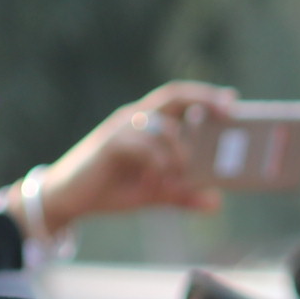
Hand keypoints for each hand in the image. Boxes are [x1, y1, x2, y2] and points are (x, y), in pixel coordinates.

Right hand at [32, 81, 239, 228]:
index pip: (179, 100)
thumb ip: (182, 194)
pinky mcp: (108, 144)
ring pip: (161, 124)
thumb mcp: (152, 194)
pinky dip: (157, 161)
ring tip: (185, 170)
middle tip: (227, 111)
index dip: (205, 96)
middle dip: (203, 98)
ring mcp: (120, 128)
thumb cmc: (109, 190)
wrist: (67, 201)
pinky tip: (160, 179)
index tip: (232, 102)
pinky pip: (141, 145)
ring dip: (180, 147)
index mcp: (146, 124)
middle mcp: (134, 118)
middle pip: (173, 96)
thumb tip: (216, 202)